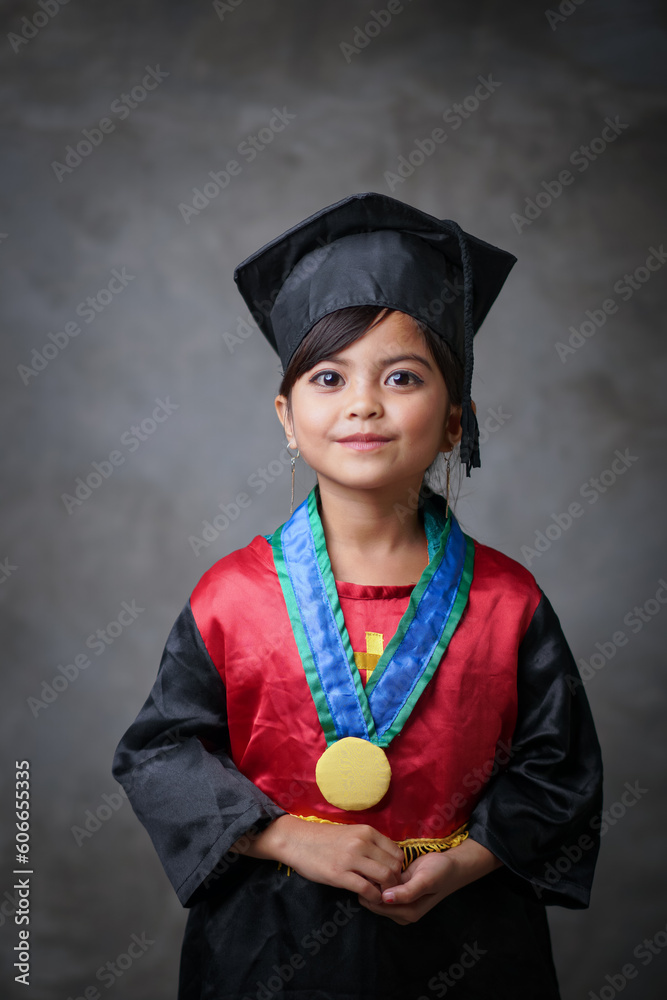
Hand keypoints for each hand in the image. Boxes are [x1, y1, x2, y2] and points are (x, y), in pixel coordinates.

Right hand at [230, 815, 404, 903]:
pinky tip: (368, 899)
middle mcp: (362, 842)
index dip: (399, 869)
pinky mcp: (339, 874)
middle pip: (394, 866)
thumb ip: (369, 845)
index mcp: (367, 831)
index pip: (397, 852)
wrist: (297, 840)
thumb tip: (387, 863)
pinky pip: (366, 888)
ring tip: (380, 896)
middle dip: (396, 882)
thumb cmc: (324, 839)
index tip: (392, 878)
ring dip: (387, 891)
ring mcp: (351, 858)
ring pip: (385, 877)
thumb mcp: (351, 834)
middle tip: (388, 891)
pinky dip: (373, 897)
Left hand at [357, 837, 502, 924]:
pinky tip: (377, 865)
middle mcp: (401, 912)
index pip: (377, 906)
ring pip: (375, 894)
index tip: (367, 871)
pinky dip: (377, 878)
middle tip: (367, 865)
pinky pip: (381, 887)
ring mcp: (399, 902)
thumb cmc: (439, 873)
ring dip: (372, 881)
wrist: (451, 865)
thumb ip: (407, 892)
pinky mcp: (398, 891)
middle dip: (369, 886)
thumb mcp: (425, 881)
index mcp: (407, 914)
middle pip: (374, 902)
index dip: (369, 890)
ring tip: (371, 864)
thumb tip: (384, 898)